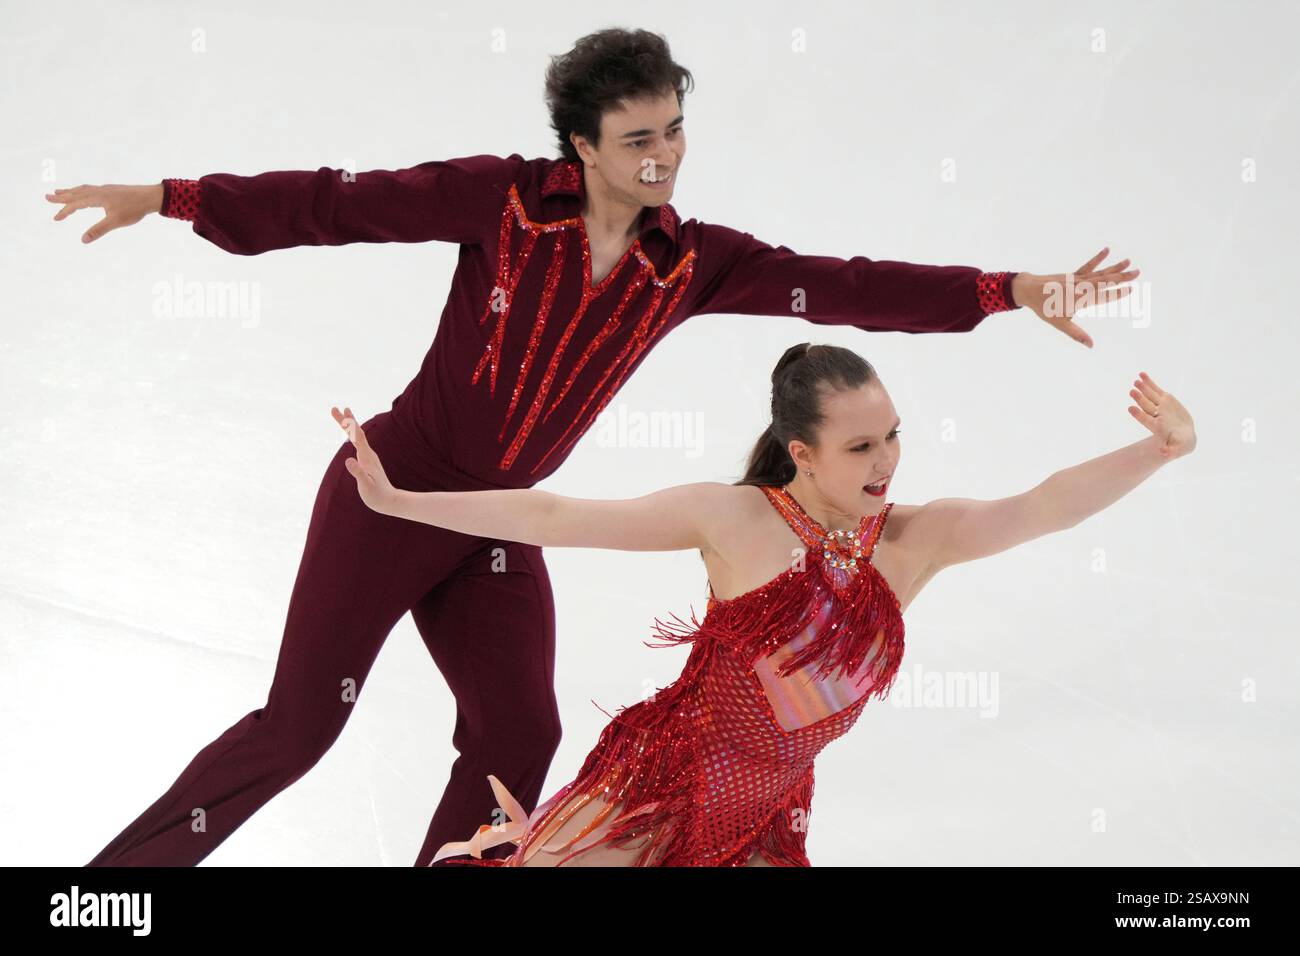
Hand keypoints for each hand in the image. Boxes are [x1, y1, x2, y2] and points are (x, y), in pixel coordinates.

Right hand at [45, 183, 164, 243]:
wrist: (150, 197)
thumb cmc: (134, 209)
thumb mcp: (115, 221)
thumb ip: (98, 230)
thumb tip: (83, 240)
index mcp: (97, 197)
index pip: (76, 204)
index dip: (65, 211)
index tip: (55, 218)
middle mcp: (98, 191)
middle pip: (76, 193)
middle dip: (61, 196)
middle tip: (47, 197)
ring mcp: (105, 189)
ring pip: (83, 189)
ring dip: (71, 192)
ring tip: (61, 192)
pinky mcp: (111, 190)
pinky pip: (91, 189)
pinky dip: (83, 191)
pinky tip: (85, 194)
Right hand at [332, 406, 398, 512]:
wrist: (389, 501)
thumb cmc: (377, 496)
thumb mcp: (365, 486)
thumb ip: (357, 472)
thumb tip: (347, 460)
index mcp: (367, 458)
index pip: (357, 436)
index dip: (349, 423)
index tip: (343, 411)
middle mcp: (368, 454)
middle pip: (356, 433)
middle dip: (345, 420)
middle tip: (334, 408)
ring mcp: (368, 457)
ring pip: (358, 437)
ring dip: (349, 425)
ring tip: (342, 415)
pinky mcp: (367, 461)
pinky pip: (358, 443)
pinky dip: (352, 435)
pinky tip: (350, 434)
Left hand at [1012, 247, 1140, 347]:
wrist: (1029, 290)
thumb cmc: (1044, 308)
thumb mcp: (1060, 323)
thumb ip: (1077, 334)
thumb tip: (1091, 346)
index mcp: (1079, 299)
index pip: (1102, 296)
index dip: (1116, 293)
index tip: (1131, 289)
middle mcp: (1080, 287)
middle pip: (1104, 281)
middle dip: (1122, 277)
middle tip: (1138, 272)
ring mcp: (1077, 279)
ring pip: (1099, 273)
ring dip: (1114, 267)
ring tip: (1129, 261)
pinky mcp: (1073, 274)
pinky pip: (1088, 266)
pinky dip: (1098, 258)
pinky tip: (1107, 250)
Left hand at [1127, 372, 1194, 459]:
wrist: (1183, 435)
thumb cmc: (1180, 445)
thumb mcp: (1178, 449)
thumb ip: (1171, 451)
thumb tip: (1164, 454)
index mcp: (1158, 427)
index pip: (1146, 421)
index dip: (1139, 415)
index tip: (1130, 409)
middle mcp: (1156, 415)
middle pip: (1146, 406)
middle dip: (1139, 399)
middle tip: (1132, 391)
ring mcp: (1160, 406)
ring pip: (1150, 396)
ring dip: (1143, 388)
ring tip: (1136, 381)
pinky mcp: (1165, 399)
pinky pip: (1156, 389)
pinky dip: (1149, 382)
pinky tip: (1142, 374)